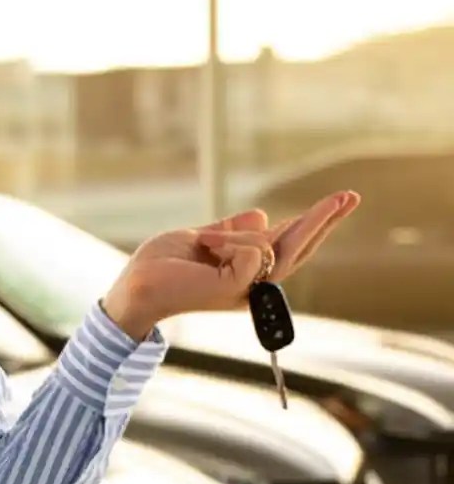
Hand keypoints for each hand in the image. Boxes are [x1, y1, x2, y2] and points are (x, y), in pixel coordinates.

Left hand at [102, 190, 360, 338]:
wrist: (135, 286)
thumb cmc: (160, 266)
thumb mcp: (199, 239)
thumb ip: (230, 230)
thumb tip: (262, 214)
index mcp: (243, 270)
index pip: (283, 245)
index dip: (309, 224)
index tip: (337, 201)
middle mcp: (249, 282)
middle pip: (296, 251)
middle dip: (323, 222)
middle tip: (349, 196)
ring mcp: (242, 287)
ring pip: (280, 252)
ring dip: (286, 228)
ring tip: (263, 223)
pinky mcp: (231, 287)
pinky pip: (253, 253)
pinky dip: (234, 240)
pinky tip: (207, 244)